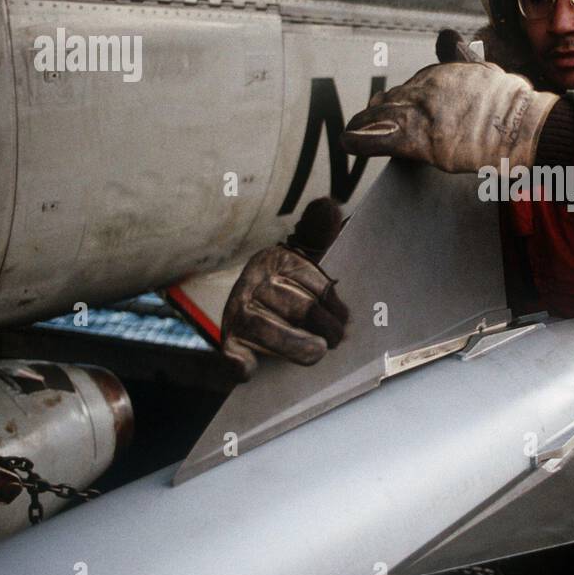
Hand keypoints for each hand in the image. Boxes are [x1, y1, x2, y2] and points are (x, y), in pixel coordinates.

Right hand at [220, 198, 349, 381]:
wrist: (252, 320)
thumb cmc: (288, 289)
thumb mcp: (303, 256)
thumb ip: (319, 232)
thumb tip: (328, 205)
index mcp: (274, 260)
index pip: (318, 285)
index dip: (337, 306)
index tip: (344, 318)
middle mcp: (253, 284)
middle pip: (303, 310)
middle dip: (327, 329)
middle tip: (336, 339)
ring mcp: (238, 314)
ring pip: (277, 334)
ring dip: (302, 349)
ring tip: (315, 351)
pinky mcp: (229, 344)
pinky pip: (236, 357)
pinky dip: (243, 365)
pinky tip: (251, 369)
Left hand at [340, 61, 557, 172]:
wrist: (522, 125)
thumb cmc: (510, 103)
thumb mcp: (483, 70)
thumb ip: (459, 55)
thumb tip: (445, 35)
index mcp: (442, 72)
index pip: (412, 84)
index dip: (400, 97)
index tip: (388, 103)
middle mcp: (427, 86)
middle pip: (393, 98)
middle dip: (381, 111)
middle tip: (370, 120)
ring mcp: (421, 111)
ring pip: (383, 115)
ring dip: (368, 124)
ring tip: (356, 131)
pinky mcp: (419, 136)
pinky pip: (380, 137)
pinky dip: (362, 139)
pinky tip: (349, 141)